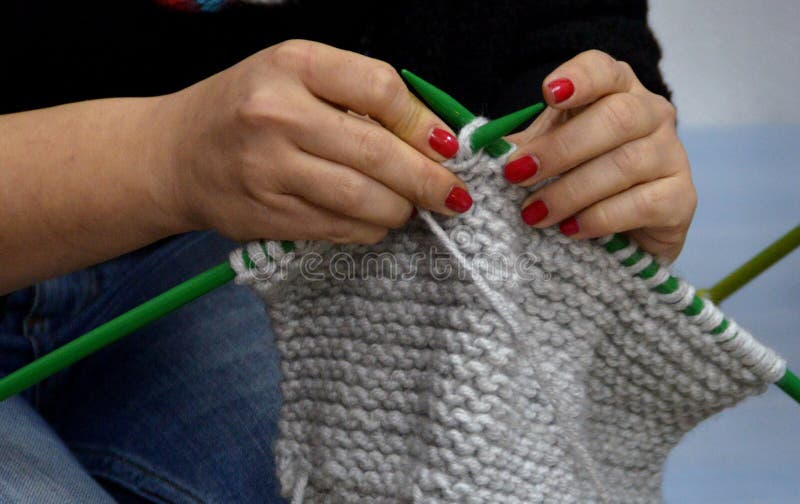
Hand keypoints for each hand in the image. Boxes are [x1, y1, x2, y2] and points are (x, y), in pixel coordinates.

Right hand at [156, 40, 471, 244]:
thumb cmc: (247, 108)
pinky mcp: (265, 215)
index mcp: (293, 64)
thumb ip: (358, 95)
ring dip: (401, 209)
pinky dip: (369, 229)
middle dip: (428, 181)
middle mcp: (277, 114)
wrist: (174, 154)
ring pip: (363, 200)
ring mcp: (268, 170)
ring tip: (409, 206)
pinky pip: (339, 229)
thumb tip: (433, 138)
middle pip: (377, 153)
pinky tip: (373, 220)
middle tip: (454, 195)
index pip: (381, 89)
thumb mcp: (296, 76)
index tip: (447, 146)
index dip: (424, 123)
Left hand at [504, 50, 695, 260]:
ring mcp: (673, 155)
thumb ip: (521, 149)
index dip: (579, 78)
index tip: (547, 94)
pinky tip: (571, 230)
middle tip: (518, 175)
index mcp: (616, 91)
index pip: (604, 70)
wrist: (622, 232)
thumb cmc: (577, 180)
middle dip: (560, 149)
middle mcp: (652, 114)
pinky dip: (600, 218)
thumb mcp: (544, 156)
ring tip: (534, 214)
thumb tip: (481, 154)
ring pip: (626, 164)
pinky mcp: (682, 199)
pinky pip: (642, 204)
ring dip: (571, 192)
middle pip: (616, 118)